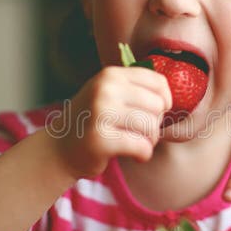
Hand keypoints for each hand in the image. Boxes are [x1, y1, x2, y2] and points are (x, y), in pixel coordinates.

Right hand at [51, 66, 171, 177]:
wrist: (59, 148)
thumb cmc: (93, 121)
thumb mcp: (109, 94)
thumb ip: (136, 89)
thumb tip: (172, 96)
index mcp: (111, 75)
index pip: (158, 82)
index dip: (164, 101)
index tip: (153, 113)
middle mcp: (105, 89)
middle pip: (158, 105)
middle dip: (155, 124)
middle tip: (141, 133)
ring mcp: (101, 113)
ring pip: (151, 126)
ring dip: (150, 141)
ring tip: (137, 143)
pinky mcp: (100, 139)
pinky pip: (142, 147)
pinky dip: (143, 154)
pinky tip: (133, 155)